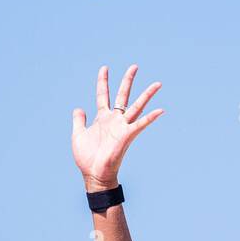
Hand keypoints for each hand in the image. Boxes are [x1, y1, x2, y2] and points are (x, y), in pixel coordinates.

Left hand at [71, 65, 163, 191]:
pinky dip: (151, 117)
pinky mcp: (127, 135)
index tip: (104, 68)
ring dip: (147, 95)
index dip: (103, 81)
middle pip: (122, 95)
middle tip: (134, 66)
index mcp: (102, 118)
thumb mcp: (78, 135)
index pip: (102, 95)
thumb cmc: (87, 158)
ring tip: (157, 84)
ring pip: (136, 106)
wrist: (94, 174)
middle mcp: (114, 120)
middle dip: (127, 80)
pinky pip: (141, 124)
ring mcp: (122, 127)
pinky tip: (161, 110)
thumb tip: (78, 108)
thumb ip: (78, 121)